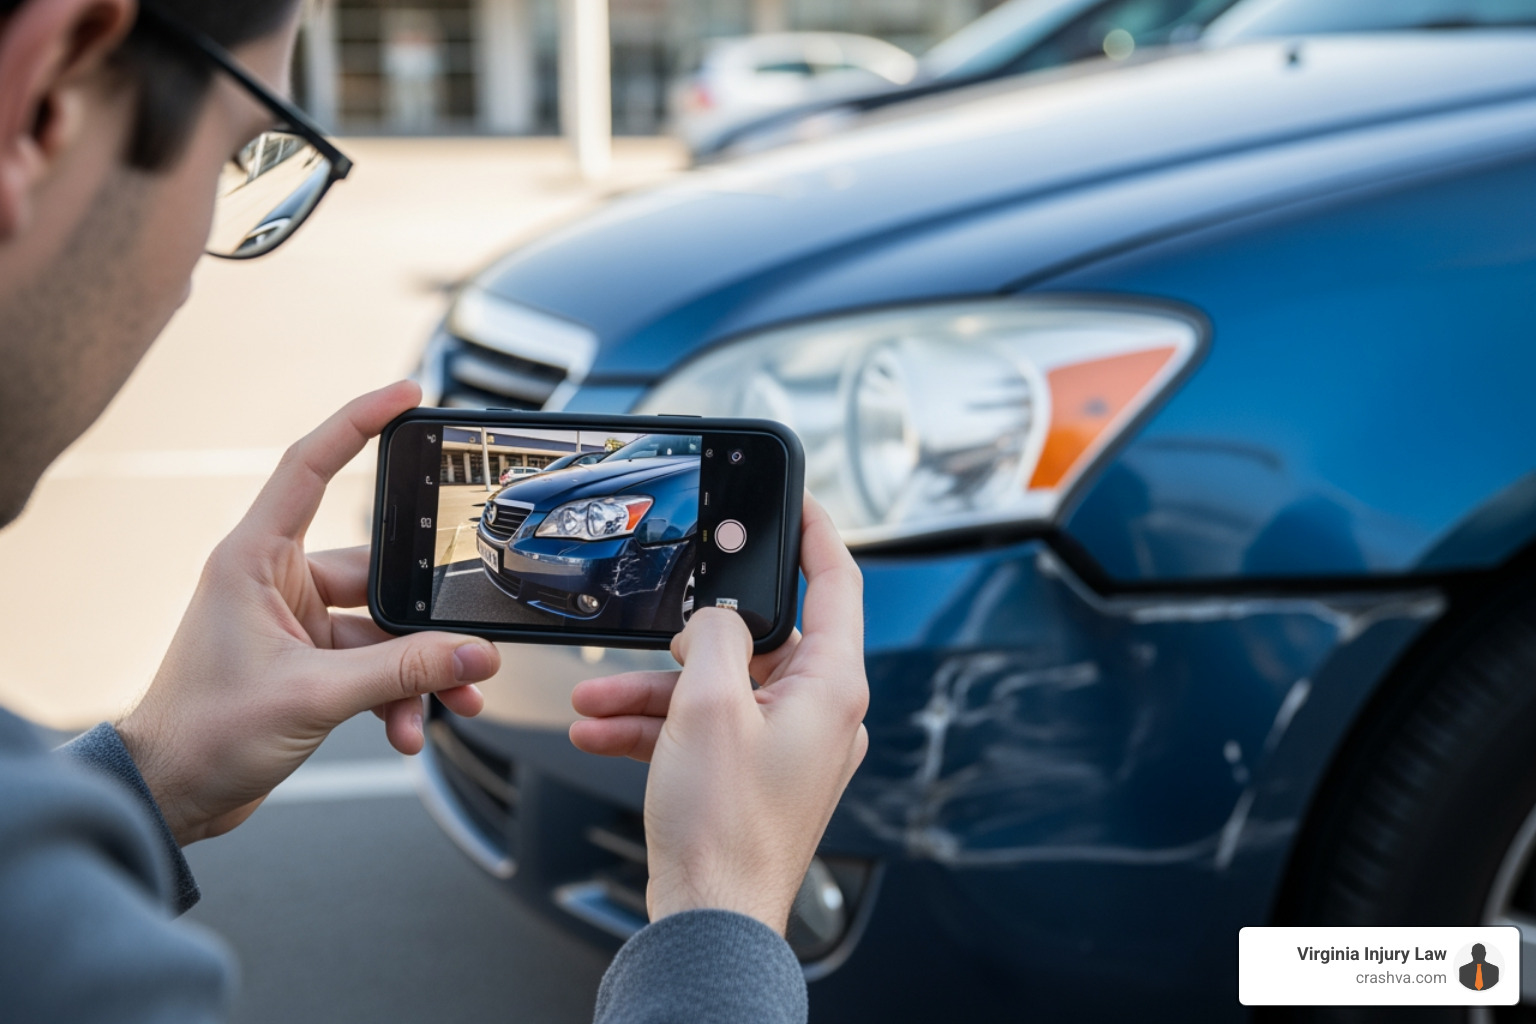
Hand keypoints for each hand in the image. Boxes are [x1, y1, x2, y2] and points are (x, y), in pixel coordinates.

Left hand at [117, 382, 497, 845]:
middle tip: (470, 639)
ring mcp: (294, 624)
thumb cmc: (202, 734)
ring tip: (450, 701)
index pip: (311, 466)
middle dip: (426, 617)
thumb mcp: (314, 696)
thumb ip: (403, 672)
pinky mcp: (309, 664)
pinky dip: (398, 695)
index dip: (359, 422)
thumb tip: (474, 654)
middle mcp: (274, 583)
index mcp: (254, 560)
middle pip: (376, 572)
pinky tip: (411, 728)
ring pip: (383, 629)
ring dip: (418, 669)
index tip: (407, 396)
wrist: (172, 796)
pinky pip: (373, 665)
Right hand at [569, 494, 867, 933]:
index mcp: (831, 685)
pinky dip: (658, 727)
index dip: (816, 534)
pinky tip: (602, 729)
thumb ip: (713, 638)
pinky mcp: (756, 776)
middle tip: (656, 628)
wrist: (710, 920)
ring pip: (720, 690)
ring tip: (595, 698)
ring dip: (654, 691)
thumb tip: (714, 622)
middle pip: (759, 642)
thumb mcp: (707, 705)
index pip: (837, 585)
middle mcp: (819, 713)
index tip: (799, 502)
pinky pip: (707, 730)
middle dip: (688, 640)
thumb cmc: (725, 827)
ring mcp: (788, 748)